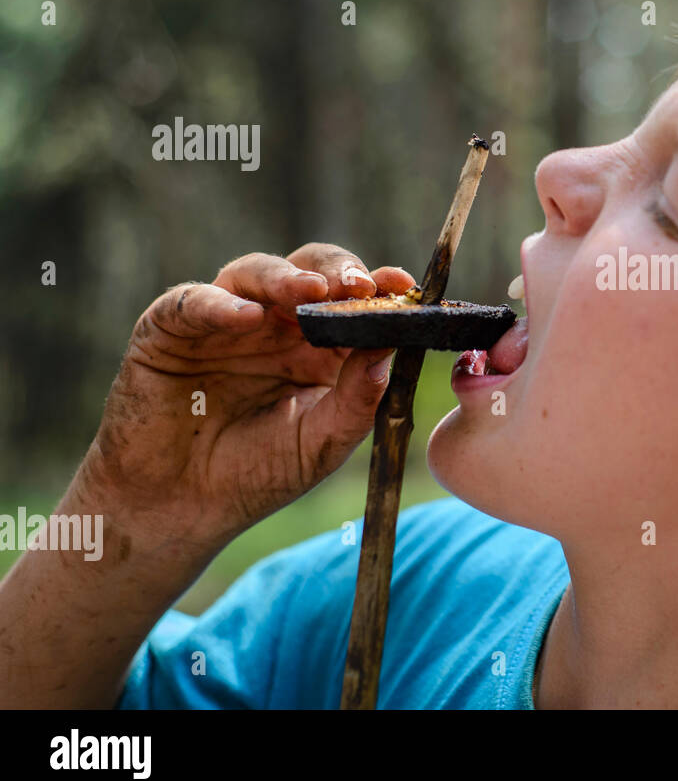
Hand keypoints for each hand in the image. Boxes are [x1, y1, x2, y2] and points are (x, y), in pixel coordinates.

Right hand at [82, 243, 415, 554]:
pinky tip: (247, 317)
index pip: (353, 302)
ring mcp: (223, 320)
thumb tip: (388, 351)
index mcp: (318, 346)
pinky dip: (220, 304)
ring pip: (255, 273)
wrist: (180, 508)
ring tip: (309, 291)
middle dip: (336, 271)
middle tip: (358, 286)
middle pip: (309, 272)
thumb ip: (356, 401)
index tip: (404, 286)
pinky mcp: (169, 328)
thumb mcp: (320, 443)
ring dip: (284, 278)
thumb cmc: (256, 474)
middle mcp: (274, 323)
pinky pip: (193, 302)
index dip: (380, 290)